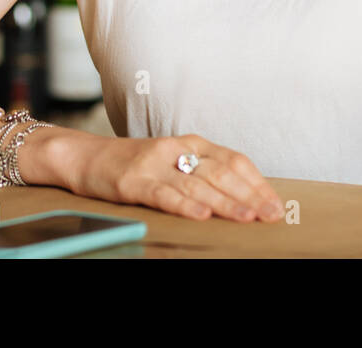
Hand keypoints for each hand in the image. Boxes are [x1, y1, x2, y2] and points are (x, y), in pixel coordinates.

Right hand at [71, 133, 284, 221]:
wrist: (85, 156)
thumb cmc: (134, 164)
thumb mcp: (172, 161)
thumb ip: (202, 173)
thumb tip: (243, 198)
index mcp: (190, 143)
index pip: (233, 160)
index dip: (257, 183)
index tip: (276, 204)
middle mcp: (175, 149)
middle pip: (221, 172)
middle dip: (250, 196)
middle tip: (271, 215)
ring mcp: (154, 164)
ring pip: (197, 184)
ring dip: (225, 202)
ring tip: (247, 218)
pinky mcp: (133, 181)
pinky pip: (163, 194)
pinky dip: (185, 205)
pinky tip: (202, 215)